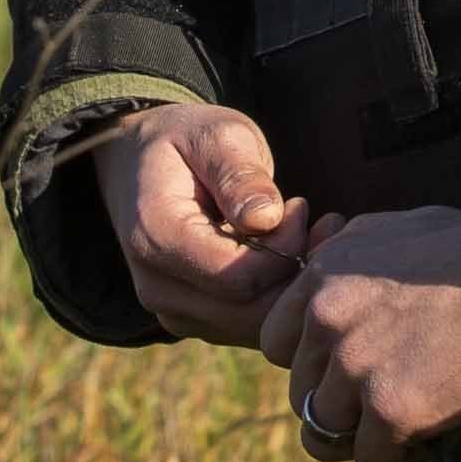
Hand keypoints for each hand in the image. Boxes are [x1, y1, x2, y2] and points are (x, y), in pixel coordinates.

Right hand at [91, 102, 310, 343]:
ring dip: (292, 287)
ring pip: (250, 326)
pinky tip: (292, 254)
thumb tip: (267, 218)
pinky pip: (244, 326)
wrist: (135, 161)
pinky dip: (276, 298)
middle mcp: (156, 286)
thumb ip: (239, 174)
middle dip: (298, 272)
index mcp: (156, 237)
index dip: (285, 247)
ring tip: (313, 233)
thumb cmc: (184, 141)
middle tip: (325, 225)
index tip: (299, 205)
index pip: (239, 276)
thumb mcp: (215, 135)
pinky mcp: (189, 319)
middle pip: (248, 312)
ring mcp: (171, 309)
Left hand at [260, 205, 460, 461]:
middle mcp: (326, 318)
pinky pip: (372, 460)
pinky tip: (432, 440)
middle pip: (301, 393)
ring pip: (326, 434)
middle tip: (387, 400)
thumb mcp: (389, 233)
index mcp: (321, 275)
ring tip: (408, 426)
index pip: (275, 344)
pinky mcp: (392, 408)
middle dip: (340, 403)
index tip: (351, 366)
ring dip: (365, 435)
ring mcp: (355, 366)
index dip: (314, 362)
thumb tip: (324, 296)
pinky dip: (402, 458)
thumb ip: (344, 266)